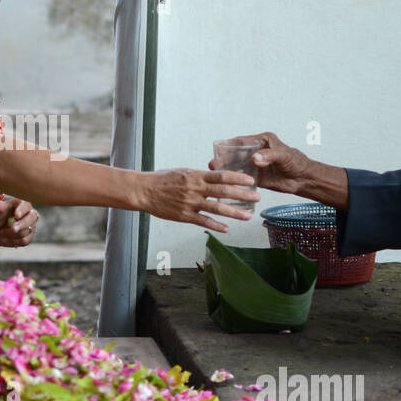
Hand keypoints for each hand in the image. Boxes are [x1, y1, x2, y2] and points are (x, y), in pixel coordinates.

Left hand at [0, 195, 38, 246]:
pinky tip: (8, 237)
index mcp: (21, 204)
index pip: (25, 205)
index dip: (22, 210)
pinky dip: (14, 241)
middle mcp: (29, 213)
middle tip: (13, 228)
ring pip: (27, 231)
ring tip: (2, 232)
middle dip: (22, 224)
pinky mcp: (29, 236)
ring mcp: (31, 225)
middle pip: (32, 217)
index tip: (16, 215)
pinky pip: (25, 240)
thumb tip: (2, 205)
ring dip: (13, 234)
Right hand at [138, 168, 258, 231]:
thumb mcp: (182, 172)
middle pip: (224, 192)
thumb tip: (215, 176)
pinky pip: (203, 221)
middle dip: (243, 195)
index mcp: (196, 176)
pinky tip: (227, 229)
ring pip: (217, 208)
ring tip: (248, 216)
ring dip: (234, 213)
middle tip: (257, 198)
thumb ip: (199, 176)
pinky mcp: (184, 216)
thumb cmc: (162, 179)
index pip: (222, 176)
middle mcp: (195, 189)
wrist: (143, 190)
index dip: (238, 178)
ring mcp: (190, 203)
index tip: (251, 181)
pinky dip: (216, 225)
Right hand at [208, 132, 312, 194]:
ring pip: (237, 166)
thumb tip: (255, 159)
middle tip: (213, 164)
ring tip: (215, 174)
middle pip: (236, 154)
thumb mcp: (283, 156)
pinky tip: (226, 184)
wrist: (304, 179)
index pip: (242, 141)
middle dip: (224, 159)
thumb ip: (269, 156)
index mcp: (262, 141)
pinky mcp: (257, 177)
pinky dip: (235, 180)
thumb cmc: (296, 162)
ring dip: (227, 170)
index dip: (229, 145)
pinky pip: (243, 178)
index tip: (218, 149)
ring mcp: (256, 165)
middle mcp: (257, 152)